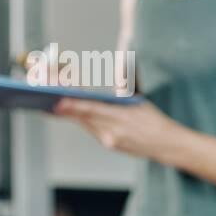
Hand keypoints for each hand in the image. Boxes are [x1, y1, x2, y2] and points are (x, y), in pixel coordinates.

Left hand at [53, 97, 181, 160]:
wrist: (167, 145)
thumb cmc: (154, 119)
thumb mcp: (139, 100)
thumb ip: (121, 89)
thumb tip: (111, 70)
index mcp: (121, 117)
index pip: (92, 110)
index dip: (74, 106)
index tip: (58, 101)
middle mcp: (113, 131)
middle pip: (84, 118)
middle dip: (66, 108)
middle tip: (48, 99)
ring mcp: (110, 140)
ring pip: (85, 124)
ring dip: (70, 114)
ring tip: (51, 103)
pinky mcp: (109, 145)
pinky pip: (92, 130)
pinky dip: (81, 121)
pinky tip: (68, 113)